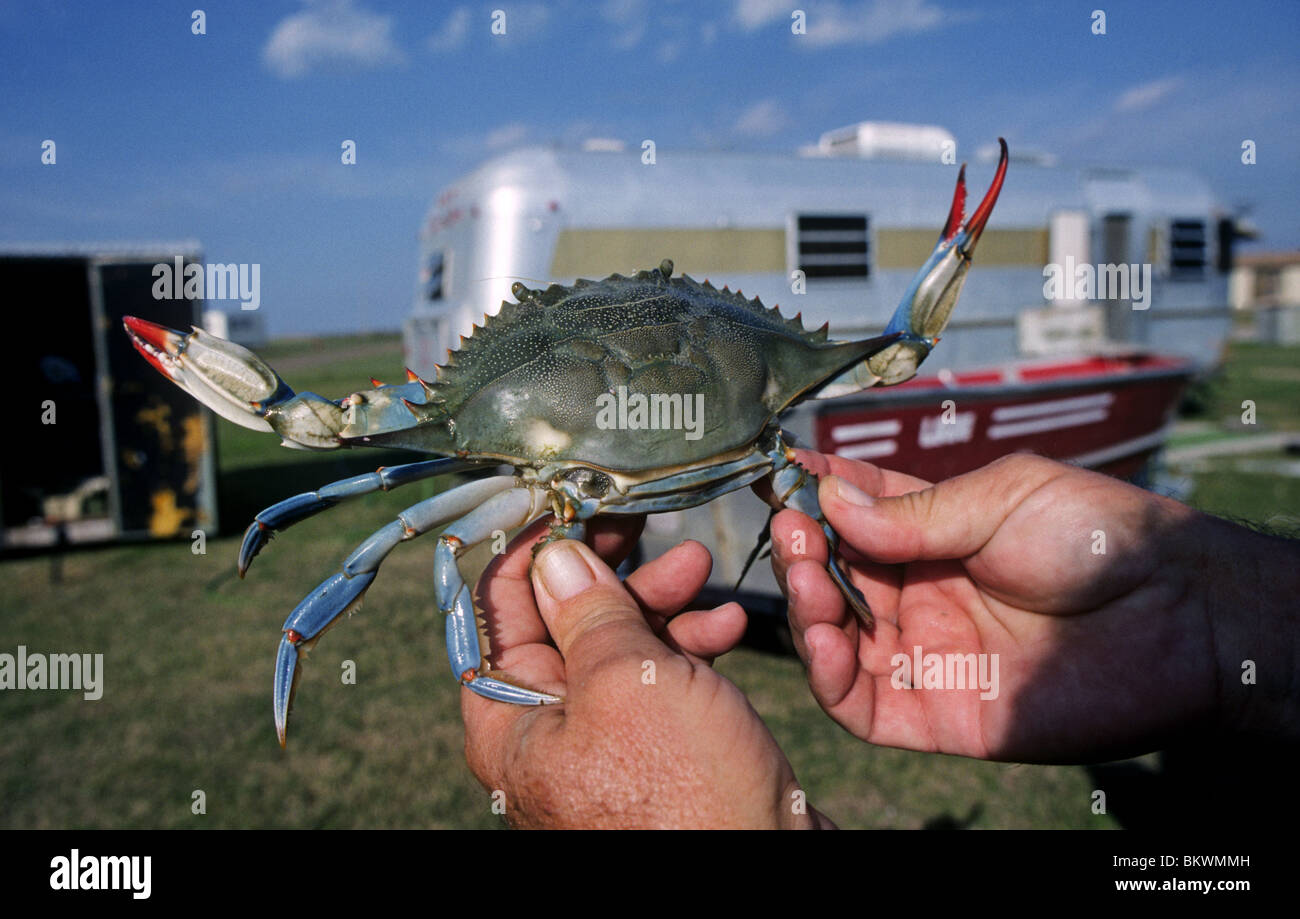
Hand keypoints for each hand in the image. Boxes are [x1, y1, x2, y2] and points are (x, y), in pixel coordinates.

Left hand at [461, 518, 830, 827]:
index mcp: (509, 719)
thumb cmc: (683, 794)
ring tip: (702, 569)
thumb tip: (552, 555)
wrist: (763, 875)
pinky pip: (658, 682)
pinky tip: (726, 625)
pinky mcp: (655, 754)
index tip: (569, 498)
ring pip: (617, 646)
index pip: (493, 611)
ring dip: (659, 602)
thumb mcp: (627, 680)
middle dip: (610, 570)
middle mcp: (546, 732)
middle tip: (643, 524)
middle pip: (560, 623)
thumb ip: (586, 611)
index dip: (530, 548)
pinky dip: (687, 647)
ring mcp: (604, 745)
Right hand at [768, 451, 1297, 762]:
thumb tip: (827, 501)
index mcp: (936, 535)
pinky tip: (823, 640)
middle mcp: (922, 595)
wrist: (1180, 617)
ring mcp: (928, 656)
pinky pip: (863, 705)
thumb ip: (913, 514)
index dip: (815, 496)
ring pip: (836, 641)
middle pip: (834, 579)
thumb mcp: (1001, 499)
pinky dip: (828, 677)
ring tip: (808, 577)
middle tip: (792, 529)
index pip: (855, 516)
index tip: (780, 475)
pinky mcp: (940, 715)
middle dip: (803, 552)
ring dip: (807, 610)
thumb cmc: (1100, 539)